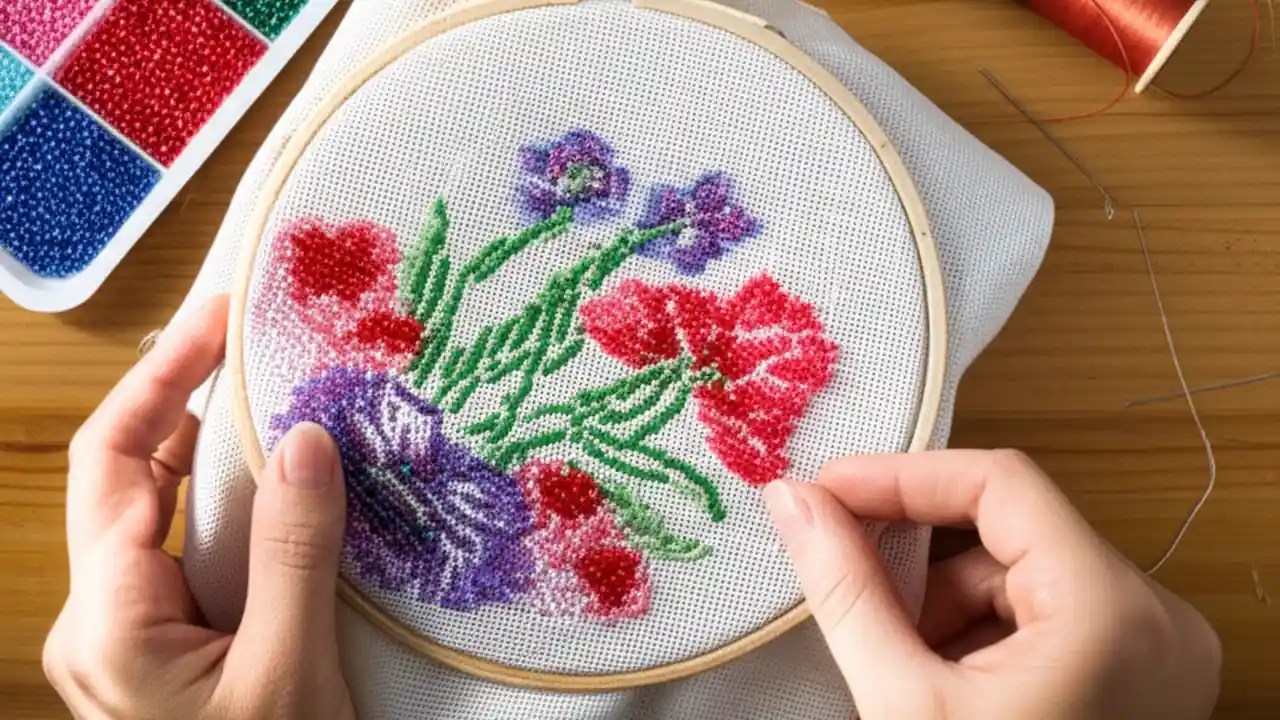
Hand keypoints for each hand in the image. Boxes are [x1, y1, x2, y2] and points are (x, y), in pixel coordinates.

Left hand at [43, 296, 355, 719]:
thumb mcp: (289, 673)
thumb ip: (291, 554)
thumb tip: (302, 439)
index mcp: (110, 622)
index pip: (120, 462)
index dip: (164, 377)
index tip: (220, 316)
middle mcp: (99, 619)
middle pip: (125, 474)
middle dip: (177, 392)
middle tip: (243, 329)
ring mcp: (126, 633)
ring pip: (154, 508)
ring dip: (202, 441)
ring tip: (258, 382)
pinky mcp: (161, 643)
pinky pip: (182, 546)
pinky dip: (221, 495)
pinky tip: (266, 470)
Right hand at [764, 450, 1220, 719]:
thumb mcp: (903, 700)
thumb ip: (844, 587)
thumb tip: (793, 501)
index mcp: (1110, 611)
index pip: (998, 483)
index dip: (901, 477)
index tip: (827, 489)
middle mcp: (1157, 619)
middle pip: (1009, 533)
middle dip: (921, 568)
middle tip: (856, 596)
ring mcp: (1159, 649)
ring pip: (1024, 575)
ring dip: (948, 607)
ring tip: (911, 673)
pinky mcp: (1145, 674)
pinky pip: (1048, 615)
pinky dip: (985, 636)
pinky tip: (951, 689)